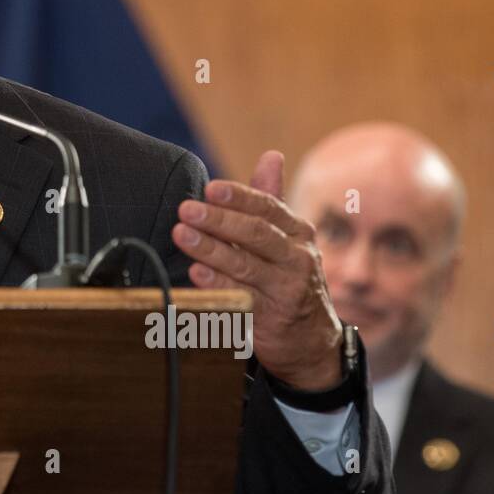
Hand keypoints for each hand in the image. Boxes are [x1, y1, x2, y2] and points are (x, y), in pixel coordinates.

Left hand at [172, 150, 342, 390]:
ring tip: (181, 234)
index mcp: (298, 233)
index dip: (238, 197)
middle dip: (218, 220)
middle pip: (256, 234)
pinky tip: (195, 273)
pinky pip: (241, 298)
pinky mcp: (271, 318)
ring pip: (245, 265)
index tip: (209, 188)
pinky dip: (217, 285)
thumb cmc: (289, 277)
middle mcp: (297, 258)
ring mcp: (286, 289)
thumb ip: (271, 198)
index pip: (267, 207)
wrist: (312, 338)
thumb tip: (271, 155)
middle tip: (186, 209)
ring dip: (210, 249)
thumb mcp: (287, 237)